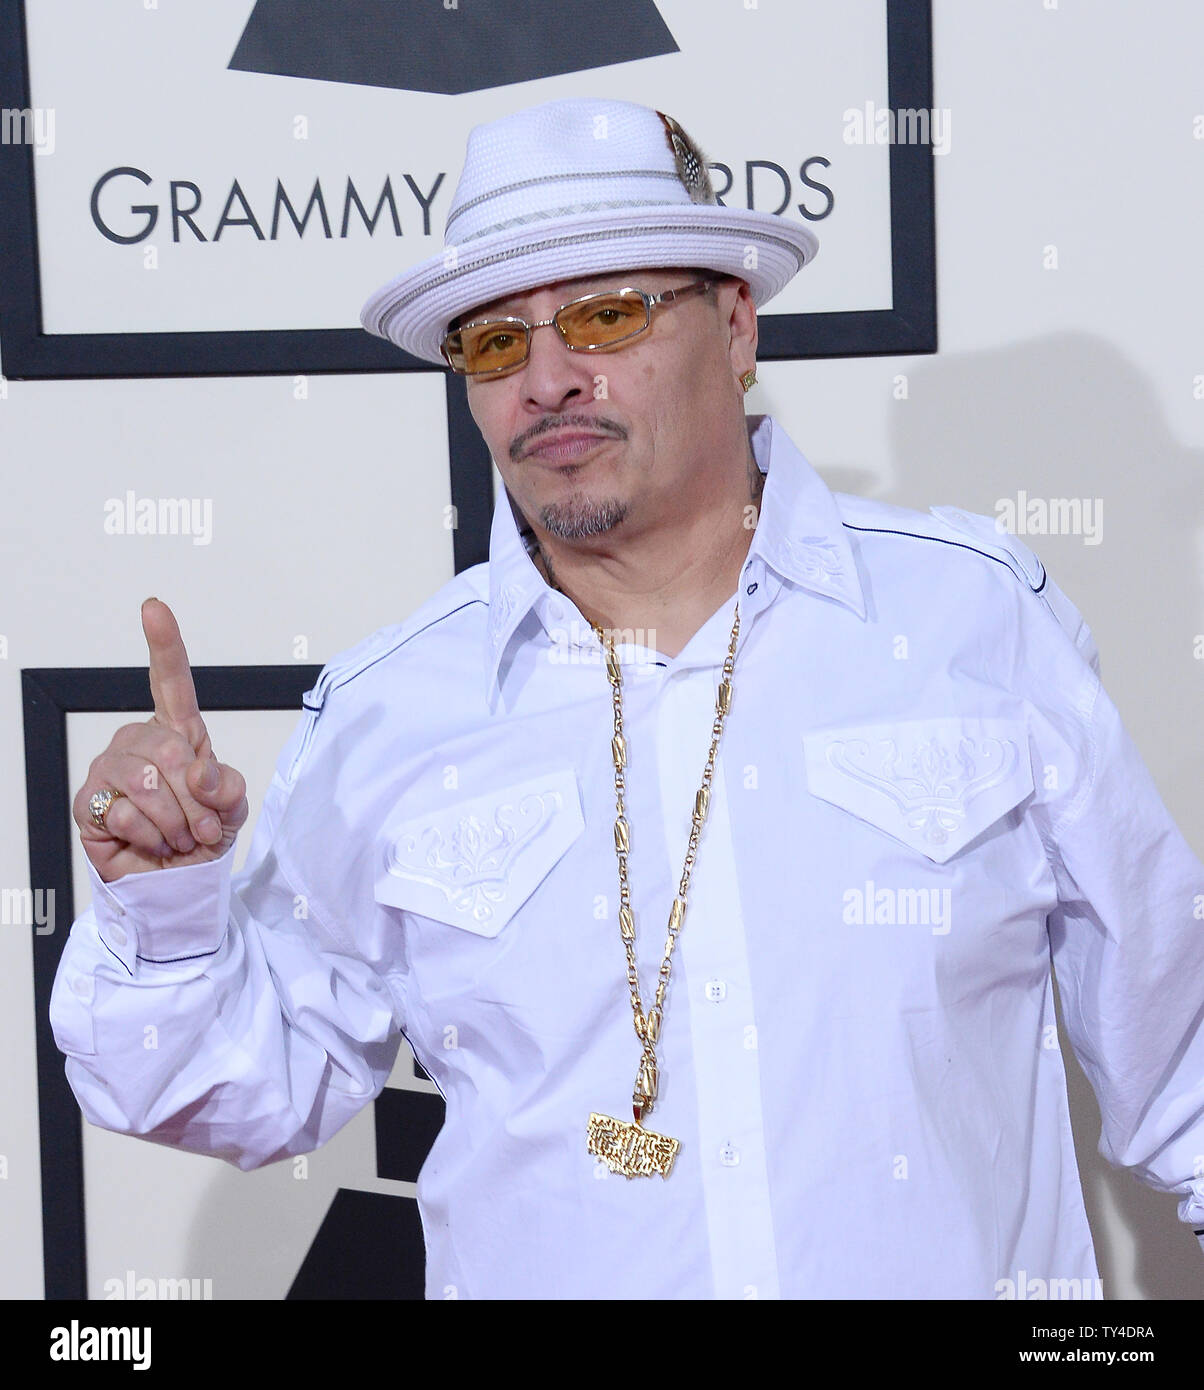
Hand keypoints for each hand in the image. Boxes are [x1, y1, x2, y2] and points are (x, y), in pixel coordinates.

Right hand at [73, 598, 248, 883]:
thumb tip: (200, 770)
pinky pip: (125, 812)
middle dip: (197, 799)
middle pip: (170, 750)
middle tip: (202, 827)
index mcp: (177, 733)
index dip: (163, 644)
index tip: (153, 608)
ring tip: (179, 838)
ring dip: (175, 820)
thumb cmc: (201, 837)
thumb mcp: (231, 809)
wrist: (176, 885)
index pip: (170, 682)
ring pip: (147, 782)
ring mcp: (110, 768)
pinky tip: (151, 842)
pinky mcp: (89, 802)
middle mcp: (139, 742)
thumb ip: (227, 786)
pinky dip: (150, 836)